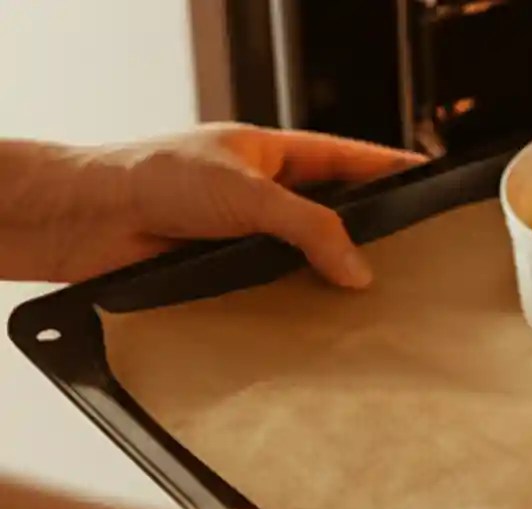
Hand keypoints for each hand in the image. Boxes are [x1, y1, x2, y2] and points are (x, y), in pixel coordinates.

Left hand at [0, 123, 423, 286]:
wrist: (90, 219)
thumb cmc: (155, 178)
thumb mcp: (249, 192)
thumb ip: (311, 227)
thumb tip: (359, 270)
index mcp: (274, 154)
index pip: (350, 159)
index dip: (393, 168)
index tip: (434, 179)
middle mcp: (265, 195)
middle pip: (336, 214)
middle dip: (371, 234)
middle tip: (414, 255)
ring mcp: (247, 236)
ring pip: (308, 258)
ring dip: (332, 277)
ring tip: (377, 300)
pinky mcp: (228, 275)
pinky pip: (277, 291)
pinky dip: (298, 305)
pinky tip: (322, 322)